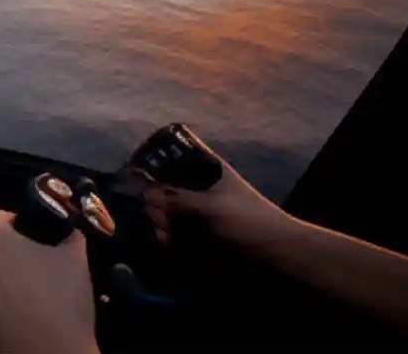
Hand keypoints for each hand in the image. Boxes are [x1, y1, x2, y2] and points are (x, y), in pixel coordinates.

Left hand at [0, 209, 99, 353]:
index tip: (30, 232)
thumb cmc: (62, 299)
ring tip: (31, 292)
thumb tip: (69, 229)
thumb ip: (70, 235)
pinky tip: (22, 314)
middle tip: (37, 264)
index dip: (12, 220)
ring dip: (3, 278)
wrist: (51, 353)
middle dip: (10, 252)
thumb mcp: (76, 259)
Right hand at [142, 148, 297, 252]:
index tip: (133, 178)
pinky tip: (164, 243)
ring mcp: (197, 207)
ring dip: (159, 221)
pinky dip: (166, 233)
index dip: (151, 162)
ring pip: (166, 208)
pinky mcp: (197, 230)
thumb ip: (174, 200)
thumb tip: (143, 196)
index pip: (170, 154)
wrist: (275, 253)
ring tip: (163, 238)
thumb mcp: (209, 207)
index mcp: (205, 167)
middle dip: (154, 202)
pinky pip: (173, 227)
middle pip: (163, 184)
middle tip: (157, 222)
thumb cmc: (246, 221)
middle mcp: (198, 183)